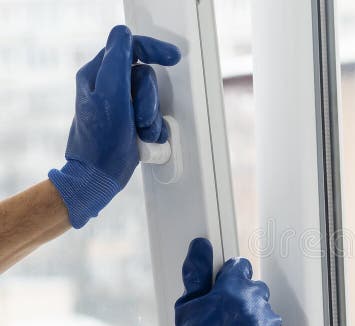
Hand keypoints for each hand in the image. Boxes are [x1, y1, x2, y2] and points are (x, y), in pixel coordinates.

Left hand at [48, 25, 180, 227]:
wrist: (98, 177)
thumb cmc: (101, 142)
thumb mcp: (111, 94)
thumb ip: (118, 61)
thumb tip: (124, 35)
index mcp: (98, 75)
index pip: (128, 48)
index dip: (152, 49)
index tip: (172, 57)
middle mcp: (107, 88)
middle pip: (144, 77)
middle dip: (149, 99)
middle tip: (141, 116)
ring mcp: (120, 106)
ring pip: (151, 99)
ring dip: (152, 117)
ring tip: (141, 131)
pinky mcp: (129, 122)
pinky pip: (153, 117)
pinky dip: (154, 128)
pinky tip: (144, 138)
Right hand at [168, 238, 294, 325]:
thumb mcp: (187, 309)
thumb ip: (196, 275)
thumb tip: (201, 248)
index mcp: (229, 291)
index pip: (241, 267)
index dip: (233, 278)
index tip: (229, 288)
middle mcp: (252, 304)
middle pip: (256, 290)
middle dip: (245, 301)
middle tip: (229, 321)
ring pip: (268, 314)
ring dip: (258, 323)